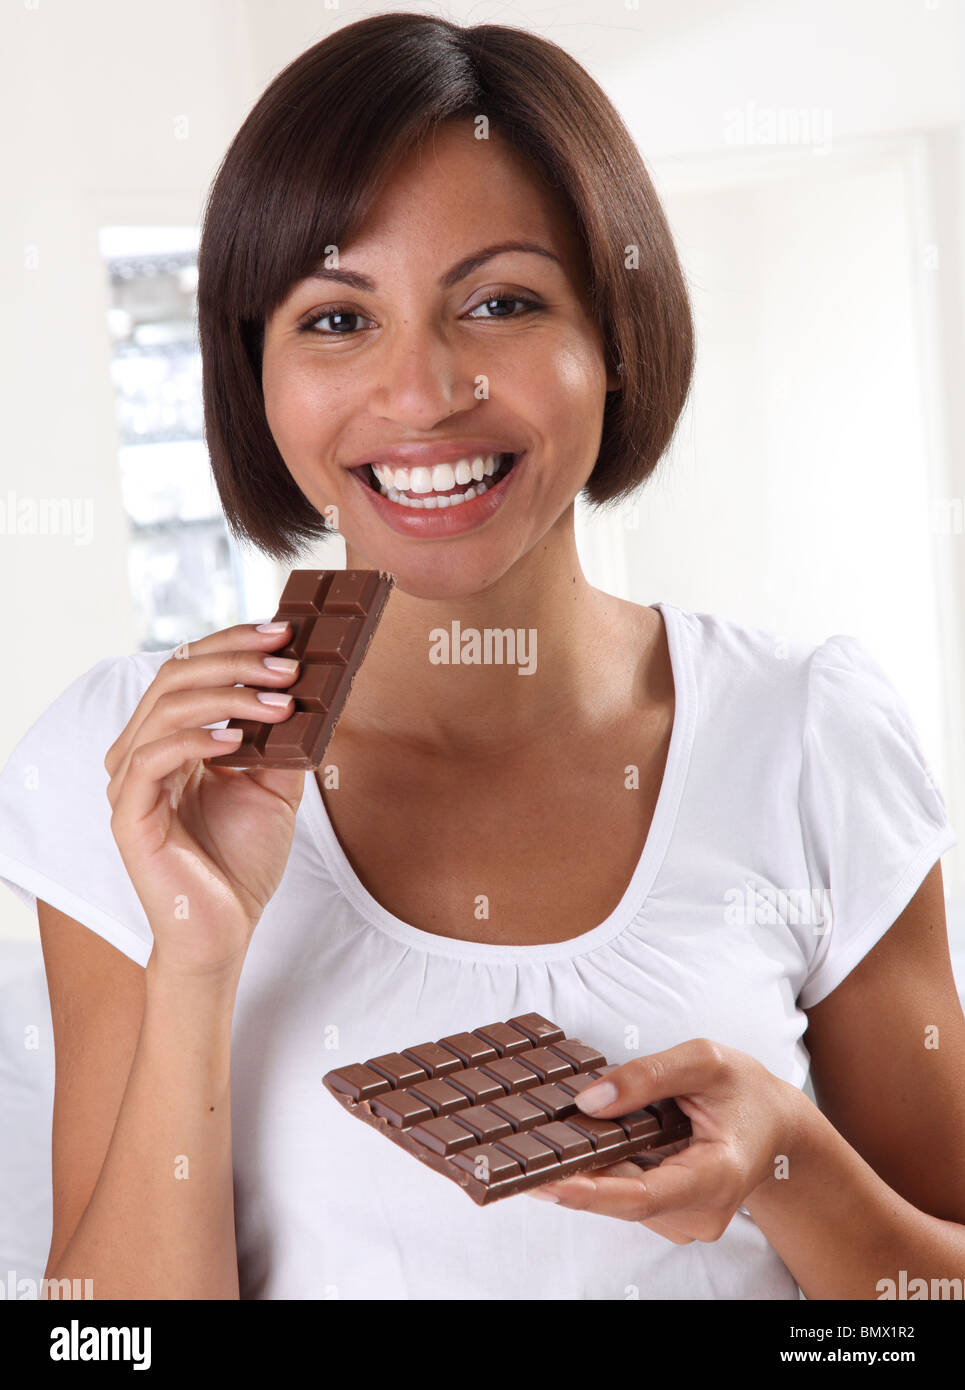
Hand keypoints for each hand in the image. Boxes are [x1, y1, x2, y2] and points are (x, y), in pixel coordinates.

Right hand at [105, 621, 306, 976]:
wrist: (225, 929)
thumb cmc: (242, 860)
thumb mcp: (275, 786)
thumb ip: (284, 739)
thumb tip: (315, 687)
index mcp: (171, 737)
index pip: (192, 668)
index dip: (235, 643)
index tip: (285, 632)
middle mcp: (143, 750)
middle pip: (176, 676)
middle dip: (238, 660)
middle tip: (289, 662)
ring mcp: (130, 780)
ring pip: (166, 707)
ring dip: (229, 696)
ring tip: (280, 702)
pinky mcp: (128, 813)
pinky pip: (154, 757)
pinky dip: (197, 739)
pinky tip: (239, 740)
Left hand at [527, 1039, 800, 1242]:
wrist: (777, 1125)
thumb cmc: (745, 1090)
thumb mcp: (704, 1061)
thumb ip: (647, 1077)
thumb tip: (589, 1101)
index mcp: (716, 1177)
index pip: (643, 1196)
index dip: (591, 1193)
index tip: (546, 1184)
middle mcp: (701, 1212)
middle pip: (622, 1198)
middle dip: (573, 1172)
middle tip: (517, 1151)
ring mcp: (686, 1220)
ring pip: (620, 1196)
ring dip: (588, 1167)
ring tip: (551, 1136)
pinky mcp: (672, 1216)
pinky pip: (627, 1193)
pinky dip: (605, 1168)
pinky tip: (586, 1143)